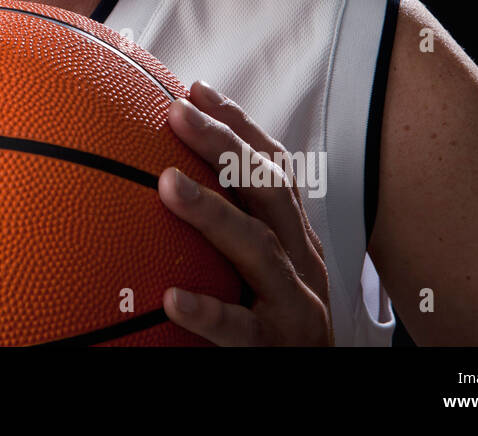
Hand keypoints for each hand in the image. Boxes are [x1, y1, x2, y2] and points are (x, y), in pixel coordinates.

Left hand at [158, 81, 333, 345]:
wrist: (322, 389)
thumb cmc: (275, 329)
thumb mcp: (258, 274)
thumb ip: (225, 235)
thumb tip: (155, 188)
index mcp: (295, 239)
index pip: (273, 169)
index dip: (239, 126)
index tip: (195, 89)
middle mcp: (302, 262)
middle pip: (267, 189)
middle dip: (224, 144)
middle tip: (175, 112)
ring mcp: (295, 304)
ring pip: (258, 248)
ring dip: (212, 211)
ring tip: (167, 183)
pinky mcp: (279, 347)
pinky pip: (242, 329)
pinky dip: (209, 311)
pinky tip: (171, 298)